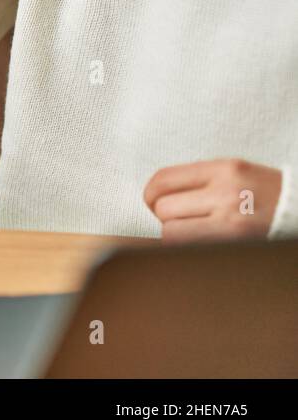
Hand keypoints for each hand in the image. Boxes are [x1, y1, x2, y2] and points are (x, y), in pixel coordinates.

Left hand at [143, 159, 282, 243]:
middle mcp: (227, 192)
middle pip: (163, 208)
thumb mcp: (236, 174)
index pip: (163, 179)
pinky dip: (188, 249)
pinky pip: (190, 250)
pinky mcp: (236, 245)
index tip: (154, 202)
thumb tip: (157, 195)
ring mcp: (232, 221)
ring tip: (194, 233)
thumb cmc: (268, 195)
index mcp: (225, 169)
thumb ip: (200, 180)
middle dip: (166, 217)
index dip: (151, 194)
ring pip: (171, 233)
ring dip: (176, 236)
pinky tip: (202, 244)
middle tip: (181, 220)